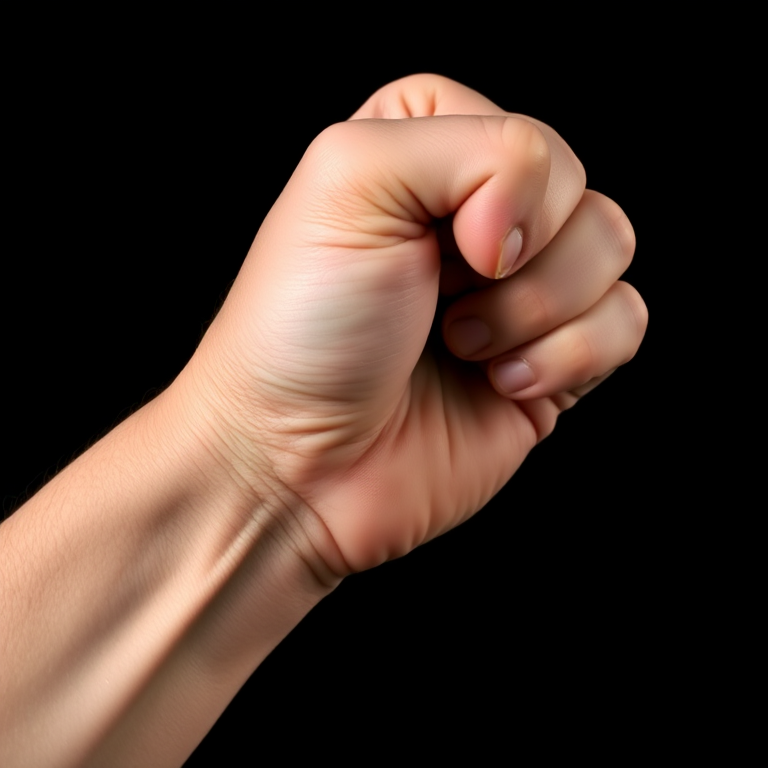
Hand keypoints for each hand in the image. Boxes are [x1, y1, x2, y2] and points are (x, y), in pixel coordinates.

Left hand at [182, 74, 646, 573]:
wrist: (298, 463)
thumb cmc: (301, 328)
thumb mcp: (350, 181)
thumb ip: (473, 145)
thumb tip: (538, 224)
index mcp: (429, 151)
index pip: (524, 131)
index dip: (496, 188)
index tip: (434, 241)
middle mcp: (478, 216)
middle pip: (578, 189)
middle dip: (517, 258)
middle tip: (442, 300)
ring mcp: (520, 288)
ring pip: (611, 248)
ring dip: (537, 310)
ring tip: (461, 345)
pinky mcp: (554, 357)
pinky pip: (625, 323)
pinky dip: (567, 358)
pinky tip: (499, 382)